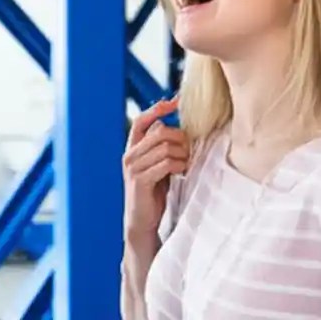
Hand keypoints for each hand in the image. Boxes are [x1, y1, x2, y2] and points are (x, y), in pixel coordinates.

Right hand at [122, 97, 188, 240]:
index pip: (142, 120)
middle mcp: (130, 155)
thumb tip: (176, 126)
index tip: (175, 101)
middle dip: (181, 138)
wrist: (142, 220)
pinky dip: (179, 166)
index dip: (158, 108)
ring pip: (165, 147)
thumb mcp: (157, 165)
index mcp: (132, 148)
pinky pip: (166, 164)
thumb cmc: (153, 191)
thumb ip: (162, 147)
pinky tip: (183, 172)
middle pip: (160, 131)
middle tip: (190, 149)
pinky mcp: (141, 181)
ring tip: (188, 163)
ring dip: (183, 154)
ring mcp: (134, 167)